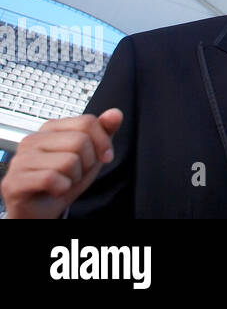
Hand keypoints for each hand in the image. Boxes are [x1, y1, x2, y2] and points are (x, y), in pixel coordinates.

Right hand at [0, 109, 123, 218]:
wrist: (42, 210)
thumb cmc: (65, 180)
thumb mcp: (91, 155)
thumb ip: (104, 133)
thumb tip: (115, 113)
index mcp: (50, 128)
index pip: (87, 122)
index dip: (103, 142)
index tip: (104, 156)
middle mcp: (32, 140)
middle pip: (80, 141)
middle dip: (87, 163)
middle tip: (75, 173)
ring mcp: (20, 160)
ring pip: (68, 161)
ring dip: (73, 178)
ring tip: (62, 181)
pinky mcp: (14, 181)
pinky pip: (51, 179)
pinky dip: (61, 189)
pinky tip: (54, 191)